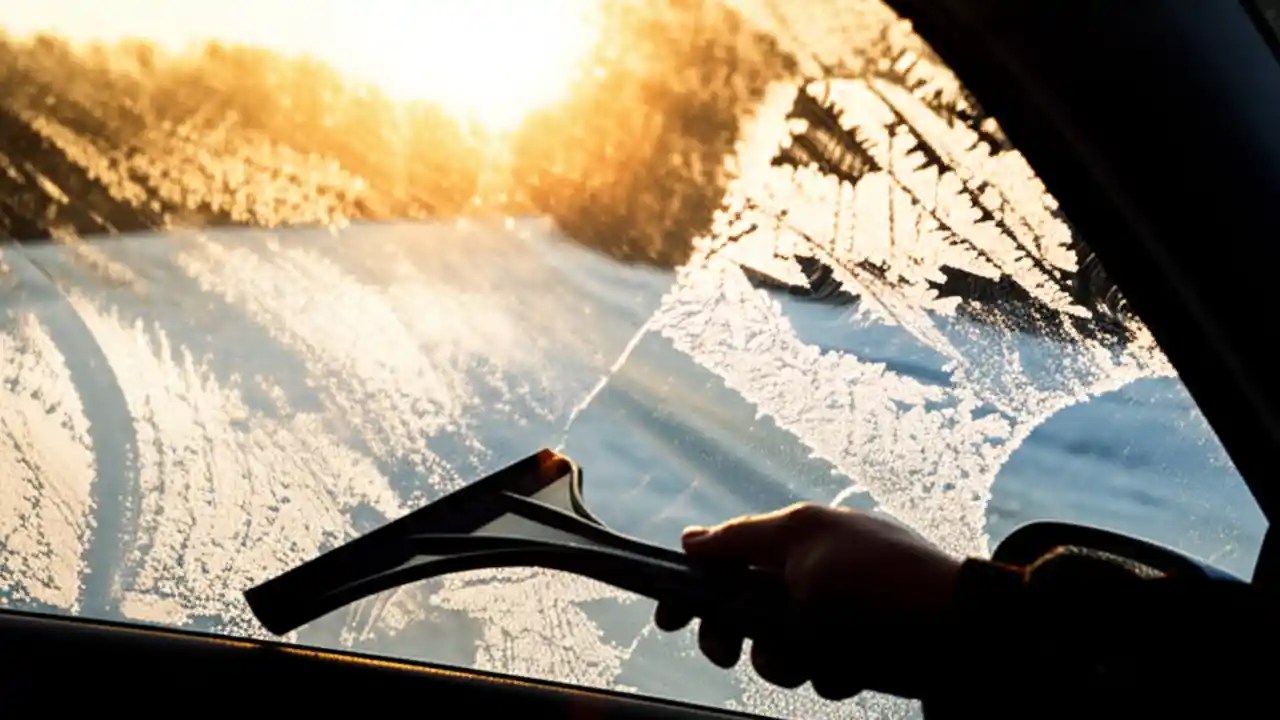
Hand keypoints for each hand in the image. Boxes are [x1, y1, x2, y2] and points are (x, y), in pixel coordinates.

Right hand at [654, 503, 960, 699]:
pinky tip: (848, 668)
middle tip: (729, 651)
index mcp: (798, 539)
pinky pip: (818, 670)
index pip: (727, 559)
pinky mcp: (857, 652)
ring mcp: (835, 616)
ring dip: (784, 658)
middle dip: (732, 634)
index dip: (693, 588)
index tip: (668, 618)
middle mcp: (812, 574)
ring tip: (812, 655)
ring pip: (776, 648)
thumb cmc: (878, 577)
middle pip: (743, 610)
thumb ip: (743, 539)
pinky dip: (827, 672)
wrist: (958, 629)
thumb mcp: (803, 540)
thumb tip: (691, 539)